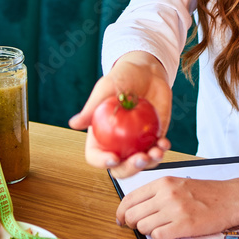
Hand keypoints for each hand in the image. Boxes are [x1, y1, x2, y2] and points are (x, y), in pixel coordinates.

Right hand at [70, 51, 172, 177]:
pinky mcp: (154, 138)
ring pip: (141, 163)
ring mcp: (137, 143)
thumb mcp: (106, 88)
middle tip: (140, 159)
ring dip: (150, 162)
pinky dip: (162, 150)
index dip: (103, 162)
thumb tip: (73, 124)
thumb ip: (91, 108)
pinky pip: (158, 150)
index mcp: (100, 136)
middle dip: (131, 168)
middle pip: (121, 168)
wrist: (147, 70)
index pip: (96, 157)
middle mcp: (117, 144)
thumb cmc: (122, 77)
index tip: (114, 158)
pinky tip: (164, 143)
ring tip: (157, 150)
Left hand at [117, 177, 238, 238]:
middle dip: (132, 224)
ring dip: (147, 232)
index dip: (121, 212)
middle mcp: (166, 195)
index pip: (129, 198)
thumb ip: (157, 193)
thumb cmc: (205, 193)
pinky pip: (158, 237)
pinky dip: (160, 238)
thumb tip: (134, 208)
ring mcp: (175, 210)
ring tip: (159, 228)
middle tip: (139, 227)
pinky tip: (169, 233)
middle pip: (132, 215)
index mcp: (163, 183)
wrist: (230, 199)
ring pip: (143, 227)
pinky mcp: (184, 226)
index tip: (120, 220)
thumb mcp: (177, 184)